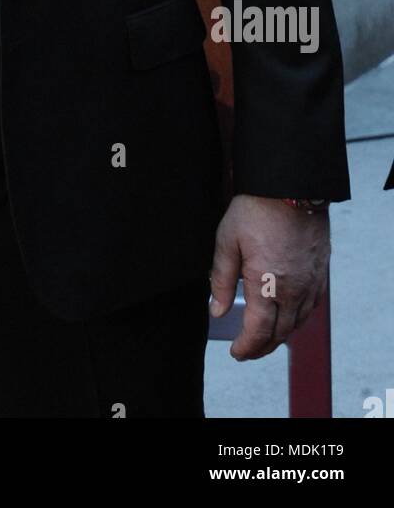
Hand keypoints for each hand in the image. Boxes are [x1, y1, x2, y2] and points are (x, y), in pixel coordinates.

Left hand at [208, 194, 329, 359]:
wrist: (290, 186)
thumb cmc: (256, 209)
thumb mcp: (227, 241)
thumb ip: (222, 280)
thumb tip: (217, 311)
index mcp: (266, 284)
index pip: (258, 331)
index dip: (246, 347)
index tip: (236, 352)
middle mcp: (293, 289)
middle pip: (280, 333)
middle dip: (262, 347)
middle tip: (247, 351)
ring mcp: (310, 282)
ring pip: (298, 322)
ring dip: (281, 336)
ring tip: (265, 338)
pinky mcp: (320, 272)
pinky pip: (312, 306)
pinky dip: (298, 318)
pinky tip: (288, 316)